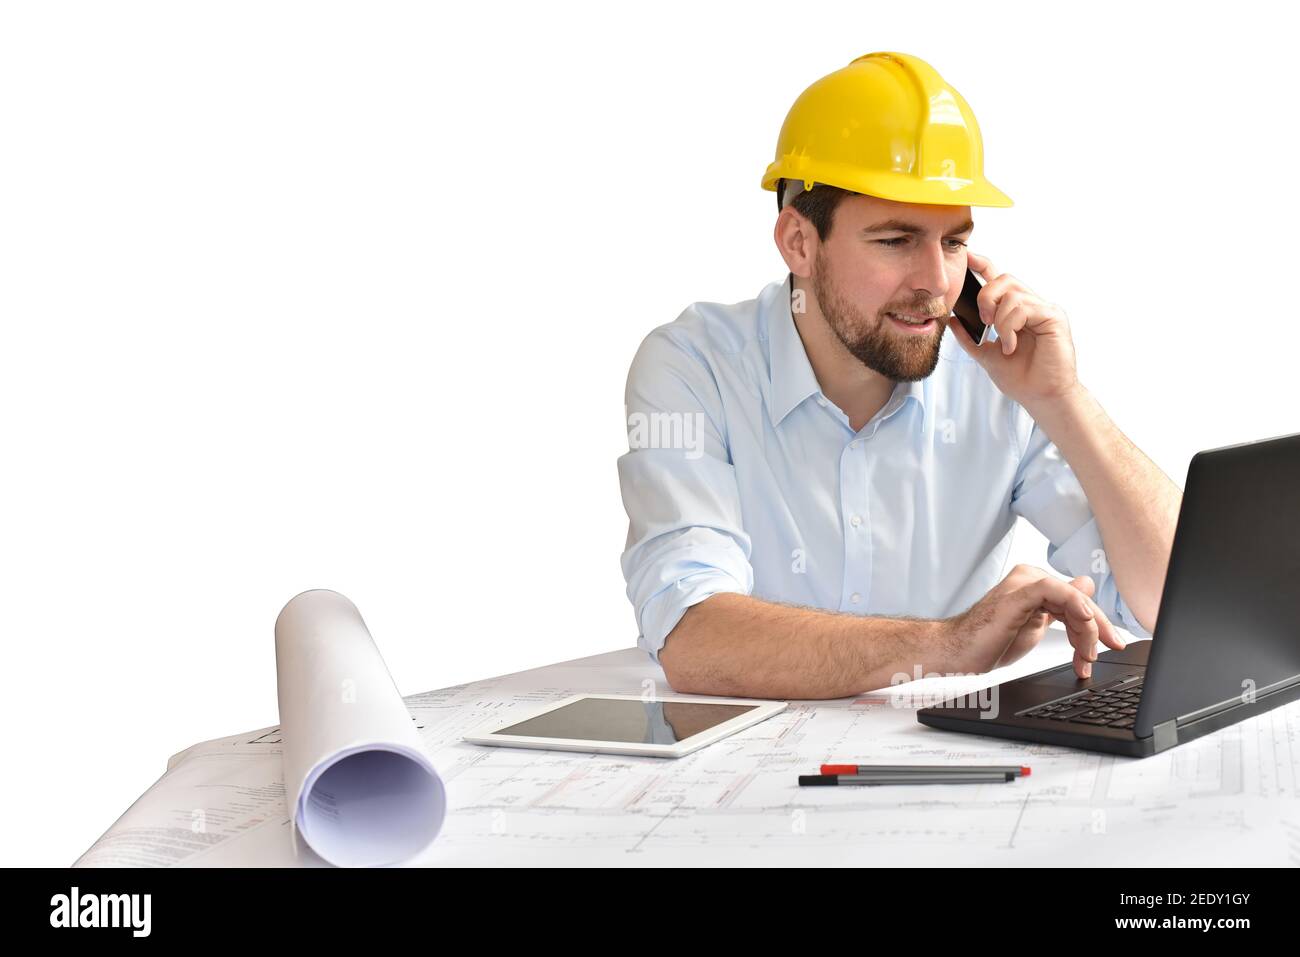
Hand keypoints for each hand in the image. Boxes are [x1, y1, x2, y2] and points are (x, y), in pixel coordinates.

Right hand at [942, 564, 1126, 678]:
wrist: (957, 653)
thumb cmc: (989, 642)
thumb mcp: (1036, 626)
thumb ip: (1060, 608)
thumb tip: (1084, 586)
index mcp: (1035, 585)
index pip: (1078, 599)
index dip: (1097, 624)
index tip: (1109, 645)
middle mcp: (1030, 578)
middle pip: (1080, 598)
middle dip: (1097, 629)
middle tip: (1103, 652)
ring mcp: (1023, 583)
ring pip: (1074, 597)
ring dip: (1087, 629)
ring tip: (1085, 656)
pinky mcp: (1018, 593)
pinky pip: (1055, 591)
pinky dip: (1075, 604)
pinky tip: (1085, 622)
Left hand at [946, 251, 1079, 408]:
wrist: (1040, 396)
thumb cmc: (1021, 378)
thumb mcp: (985, 356)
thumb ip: (969, 337)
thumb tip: (952, 319)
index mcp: (1016, 311)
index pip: (999, 279)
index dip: (982, 265)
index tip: (966, 256)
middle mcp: (1031, 305)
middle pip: (1004, 279)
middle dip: (986, 297)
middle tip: (985, 323)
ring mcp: (1043, 309)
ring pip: (1012, 294)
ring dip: (1000, 321)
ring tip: (1004, 344)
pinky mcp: (1053, 316)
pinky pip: (1024, 307)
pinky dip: (1011, 327)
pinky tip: (1012, 345)